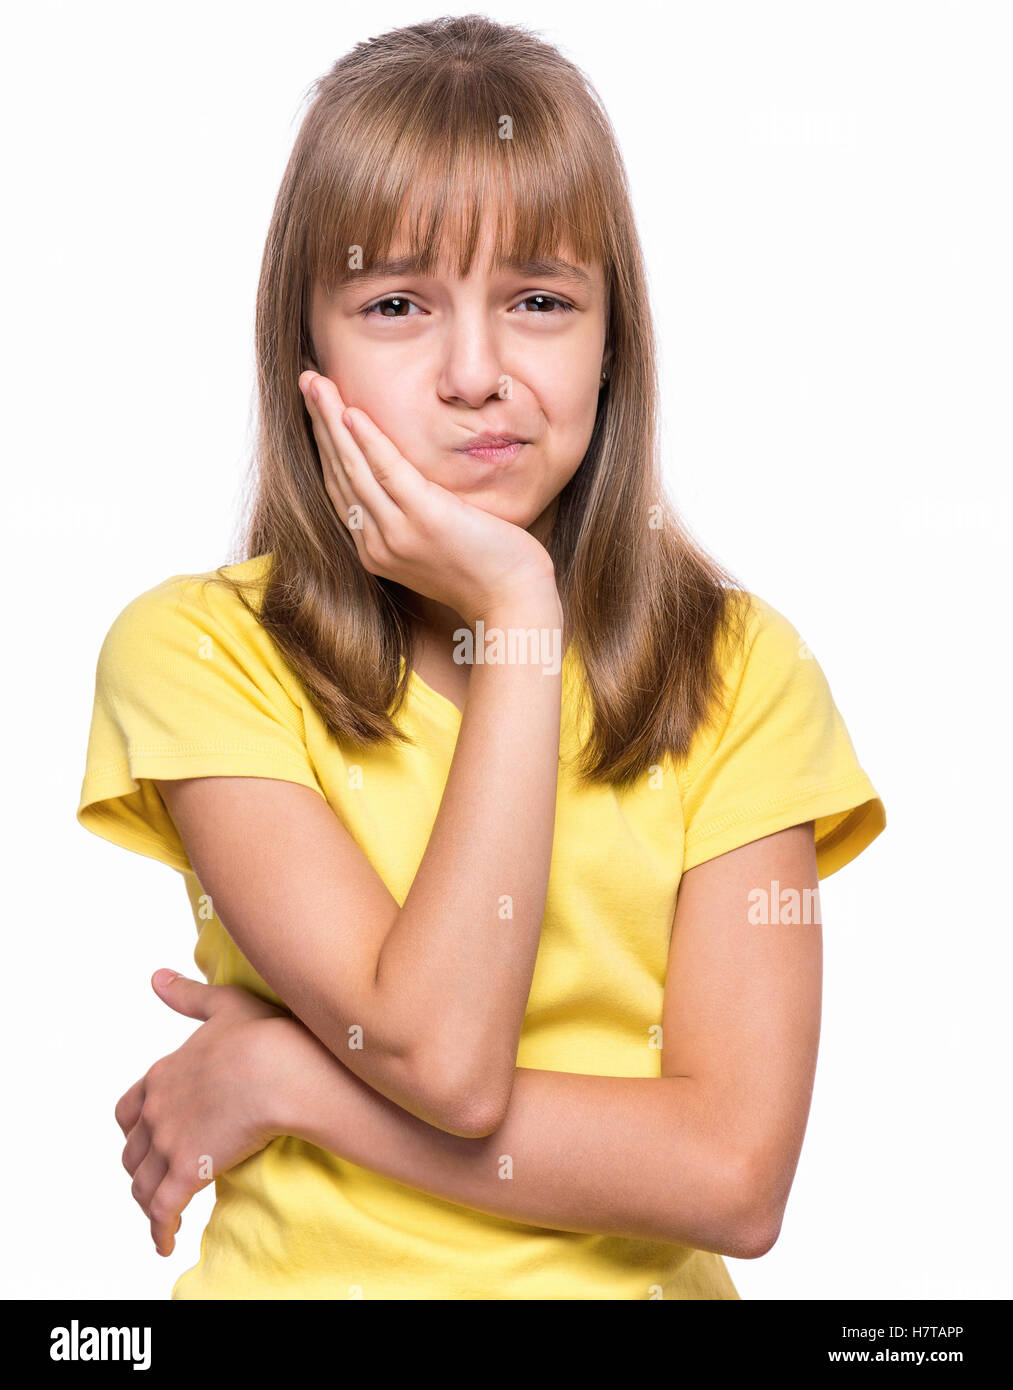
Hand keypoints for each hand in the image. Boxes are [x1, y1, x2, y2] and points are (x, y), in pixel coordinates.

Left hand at [114, 970, 291, 1257]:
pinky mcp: (188, 1171)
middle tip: (160, 1180)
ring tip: (163, 1215)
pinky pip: (162, 1210)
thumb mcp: (223, 1005)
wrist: (282, 1068)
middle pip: (133, 1151)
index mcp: (163, 1073)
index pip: (130, 1109)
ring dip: (149, 1202)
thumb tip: (156, 978)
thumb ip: (188, 995)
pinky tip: (166, 1241)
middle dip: (142, 1168)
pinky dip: (159, 1230)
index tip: (151, 1139)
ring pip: (142, 1183)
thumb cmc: (263, 1034)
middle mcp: (157, 1109)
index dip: (137, 1128)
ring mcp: (170, 1142)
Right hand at [299, 371, 559, 626]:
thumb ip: (414, 519)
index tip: (318, 409)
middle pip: (338, 474)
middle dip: (319, 424)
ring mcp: (398, 534)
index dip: (326, 446)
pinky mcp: (425, 520)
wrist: (514, 602)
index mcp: (377, 550)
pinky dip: (367, 441)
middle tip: (306, 381)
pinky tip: (351, 413)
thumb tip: (411, 485)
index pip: (341, 489)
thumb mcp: (438, 546)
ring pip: (353, 467)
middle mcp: (377, 544)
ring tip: (316, 382)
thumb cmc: (487, 572)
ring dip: (331, 421)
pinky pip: (388, 472)